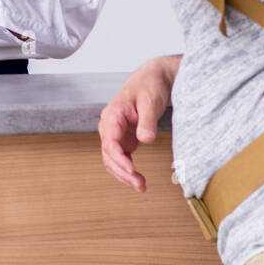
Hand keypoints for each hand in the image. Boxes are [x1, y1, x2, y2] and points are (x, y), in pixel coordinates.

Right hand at [98, 55, 178, 191]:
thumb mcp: (151, 101)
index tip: (132, 171)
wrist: (155, 78)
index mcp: (112, 115)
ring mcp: (116, 133)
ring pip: (112, 160)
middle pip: (108, 155)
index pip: (109, 142)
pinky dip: (127, 170)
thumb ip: (147, 121)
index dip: (119, 160)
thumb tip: (146, 140)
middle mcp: (109, 126)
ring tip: (140, 186)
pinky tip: (138, 179)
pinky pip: (121, 158)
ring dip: (123, 175)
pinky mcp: (124, 138)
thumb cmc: (151, 85)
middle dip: (122, 173)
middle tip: (140, 185)